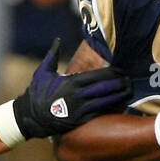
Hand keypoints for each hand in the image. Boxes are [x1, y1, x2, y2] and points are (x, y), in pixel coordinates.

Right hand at [11, 40, 128, 138]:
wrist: (30, 117)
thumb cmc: (36, 93)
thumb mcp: (42, 72)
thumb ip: (52, 55)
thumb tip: (57, 40)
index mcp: (71, 82)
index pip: (97, 76)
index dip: (112, 73)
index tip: (121, 70)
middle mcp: (78, 95)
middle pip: (105, 88)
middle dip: (119, 83)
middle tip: (129, 79)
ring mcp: (81, 109)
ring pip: (106, 101)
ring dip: (120, 95)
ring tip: (130, 90)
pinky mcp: (81, 121)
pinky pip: (100, 113)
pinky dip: (112, 108)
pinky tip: (121, 104)